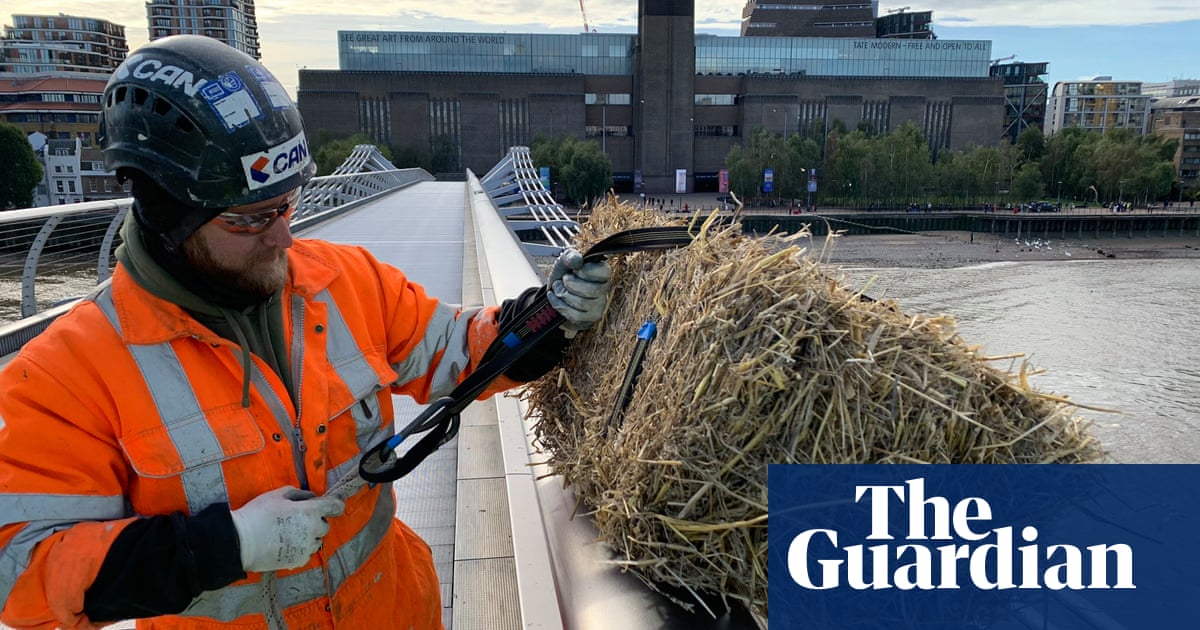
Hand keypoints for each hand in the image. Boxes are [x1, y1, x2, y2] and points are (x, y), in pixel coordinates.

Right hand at [230, 486, 344, 572]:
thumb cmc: (258, 514)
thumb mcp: (277, 495)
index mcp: (310, 512)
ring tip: (291, 534)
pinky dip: (301, 549)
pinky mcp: (298, 560)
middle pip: (325, 526)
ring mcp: (306, 547)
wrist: (241, 542)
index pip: (335, 506)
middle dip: (316, 522)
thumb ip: (298, 494)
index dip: (335, 504)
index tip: (332, 504)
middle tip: (299, 519)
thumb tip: (311, 497)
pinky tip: (286, 545)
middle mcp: (313, 530)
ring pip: (317, 541)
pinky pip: (307, 553)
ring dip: (310, 537)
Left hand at [546, 247, 611, 336]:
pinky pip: (575, 315)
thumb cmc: (564, 275)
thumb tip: (577, 261)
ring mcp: (598, 306)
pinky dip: (560, 305)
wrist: (555, 292)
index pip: (604, 272)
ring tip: (557, 288)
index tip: (575, 270)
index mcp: (602, 273)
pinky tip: (555, 297)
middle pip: (593, 290)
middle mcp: (604, 290)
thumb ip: (570, 256)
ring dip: (564, 294)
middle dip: (571, 284)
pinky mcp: (589, 319)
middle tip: (563, 280)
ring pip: (583, 303)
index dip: (586, 271)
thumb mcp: (564, 261)